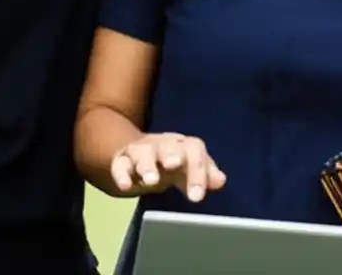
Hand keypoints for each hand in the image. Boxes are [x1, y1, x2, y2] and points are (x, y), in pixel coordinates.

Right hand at [111, 132, 226, 202]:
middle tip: (174, 165)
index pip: (194, 150)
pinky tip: (125, 186)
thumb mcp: (188, 170)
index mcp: (183, 145)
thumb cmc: (171, 164)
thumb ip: (205, 175)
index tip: (197, 196)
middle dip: (171, 154)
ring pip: (143, 153)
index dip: (198, 171)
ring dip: (146, 165)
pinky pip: (120, 164)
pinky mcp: (121, 160)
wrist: (140, 154)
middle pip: (168, 146)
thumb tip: (220, 180)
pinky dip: (121, 174)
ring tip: (150, 180)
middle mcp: (162, 144)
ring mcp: (141, 150)